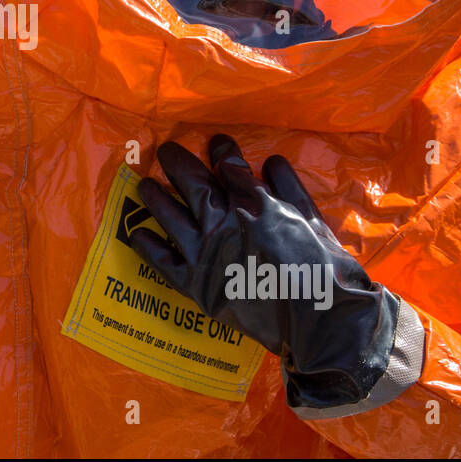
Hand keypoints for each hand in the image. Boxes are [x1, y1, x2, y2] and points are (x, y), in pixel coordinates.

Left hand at [128, 135, 400, 408]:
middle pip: (194, 185)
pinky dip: (149, 248)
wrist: (319, 319)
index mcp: (254, 204)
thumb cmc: (322, 267)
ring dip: (157, 198)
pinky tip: (137, 234)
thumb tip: (271, 162)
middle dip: (178, 163)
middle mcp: (224, 222)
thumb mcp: (311, 219)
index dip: (222, 153)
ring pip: (173, 216)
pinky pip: (165, 262)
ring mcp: (206, 253)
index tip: (215, 142)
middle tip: (166, 150)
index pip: (230, 168)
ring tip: (144, 185)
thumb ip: (289, 189)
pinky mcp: (197, 285)